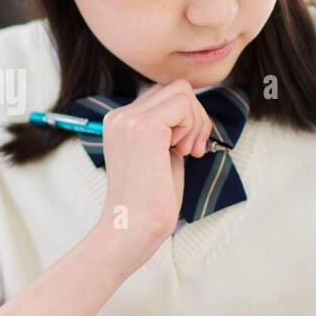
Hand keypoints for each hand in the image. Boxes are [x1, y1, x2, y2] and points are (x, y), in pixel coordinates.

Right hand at [96, 79, 215, 265]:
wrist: (132, 227)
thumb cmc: (150, 200)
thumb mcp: (158, 153)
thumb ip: (168, 129)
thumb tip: (193, 107)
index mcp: (119, 120)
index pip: (164, 95)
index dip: (185, 117)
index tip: (187, 147)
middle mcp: (120, 115)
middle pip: (176, 88)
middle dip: (195, 116)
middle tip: (192, 148)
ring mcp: (129, 119)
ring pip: (182, 92)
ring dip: (196, 121)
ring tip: (187, 151)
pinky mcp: (145, 128)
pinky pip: (184, 104)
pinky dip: (193, 126)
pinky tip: (184, 152)